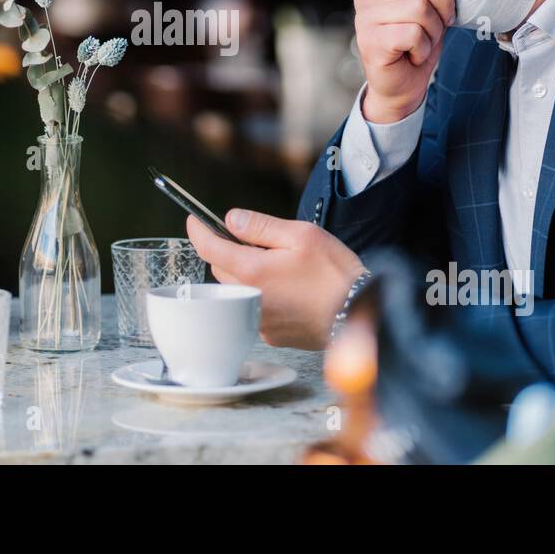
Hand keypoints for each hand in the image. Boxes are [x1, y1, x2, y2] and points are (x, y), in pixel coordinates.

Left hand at [185, 209, 366, 349]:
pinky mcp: (272, 335)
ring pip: (237, 291)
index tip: (194, 220)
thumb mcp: (300, 235)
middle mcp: (249, 299)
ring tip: (280, 267)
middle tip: (261, 244)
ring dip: (246, 276)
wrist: (360, 313)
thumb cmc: (335, 273)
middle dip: (230, 253)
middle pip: (221, 270)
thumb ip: (260, 226)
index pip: (209, 248)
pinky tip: (289, 290)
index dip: (198, 231)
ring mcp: (259, 320)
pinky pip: (254, 308)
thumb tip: (230, 219)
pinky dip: (261, 296)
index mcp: (252, 271)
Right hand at [354, 0, 460, 122]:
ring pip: (419, 7)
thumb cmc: (416, 40)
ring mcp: (365, 18)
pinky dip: (424, 47)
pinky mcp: (370, 41)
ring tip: (425, 40)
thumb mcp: (423, 2)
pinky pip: (412, 33)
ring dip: (434, 29)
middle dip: (443, 1)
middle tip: (444, 20)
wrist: (403, 85)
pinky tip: (415, 54)